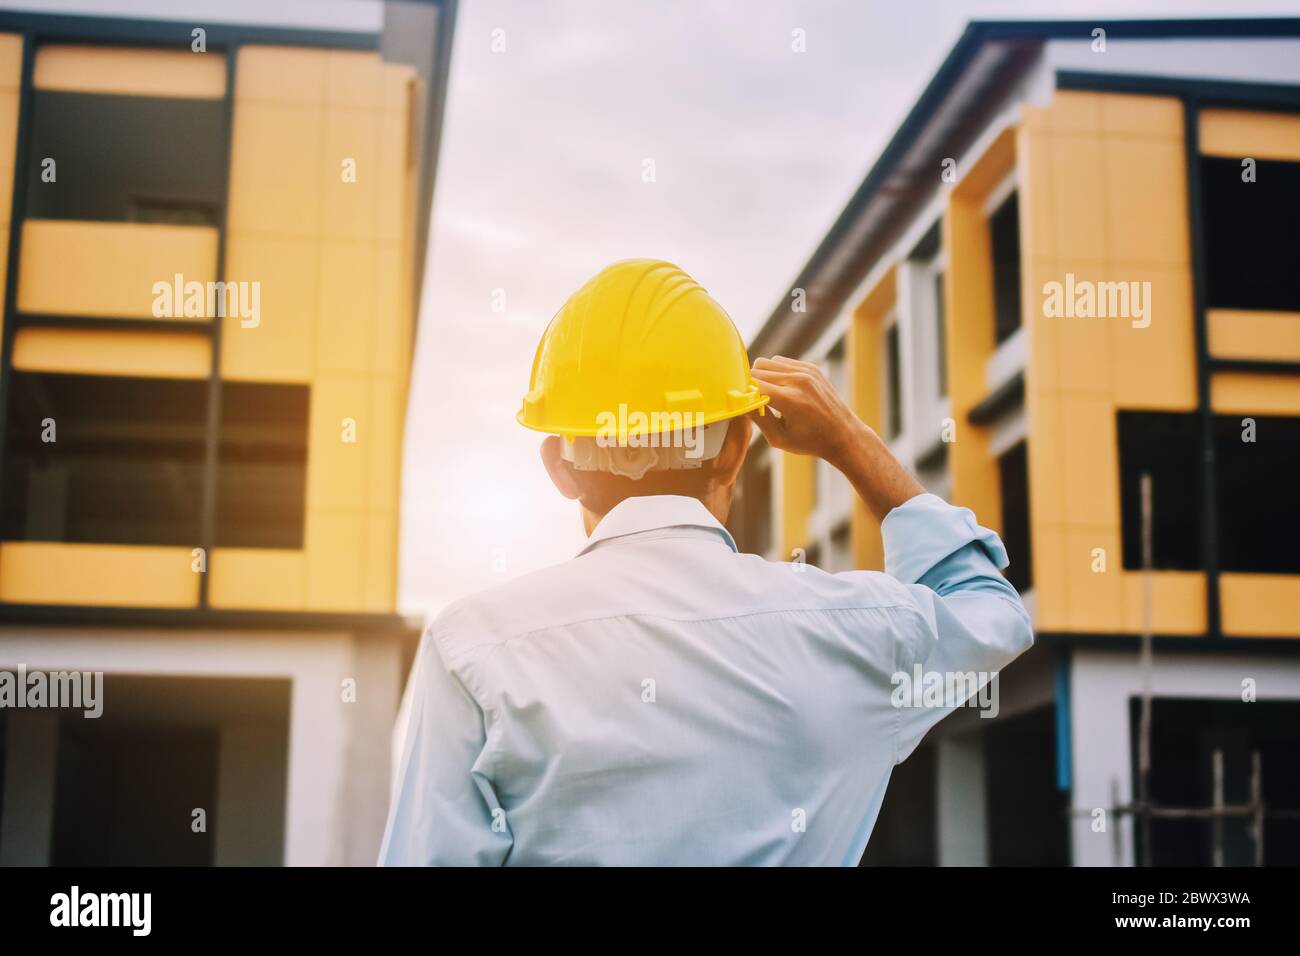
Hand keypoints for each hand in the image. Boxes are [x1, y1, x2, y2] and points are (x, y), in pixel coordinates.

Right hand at [749, 355, 923, 520]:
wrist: (843, 435)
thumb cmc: (810, 442)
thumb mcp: (778, 438)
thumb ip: (756, 417)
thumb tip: (737, 403)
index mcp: (790, 399)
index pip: (752, 384)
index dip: (740, 392)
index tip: (736, 401)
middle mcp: (798, 380)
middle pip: (757, 370)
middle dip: (750, 385)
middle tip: (751, 402)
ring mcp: (807, 371)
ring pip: (767, 362)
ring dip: (762, 376)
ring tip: (767, 396)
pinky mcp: (811, 368)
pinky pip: (781, 362)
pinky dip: (775, 373)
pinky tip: (780, 390)